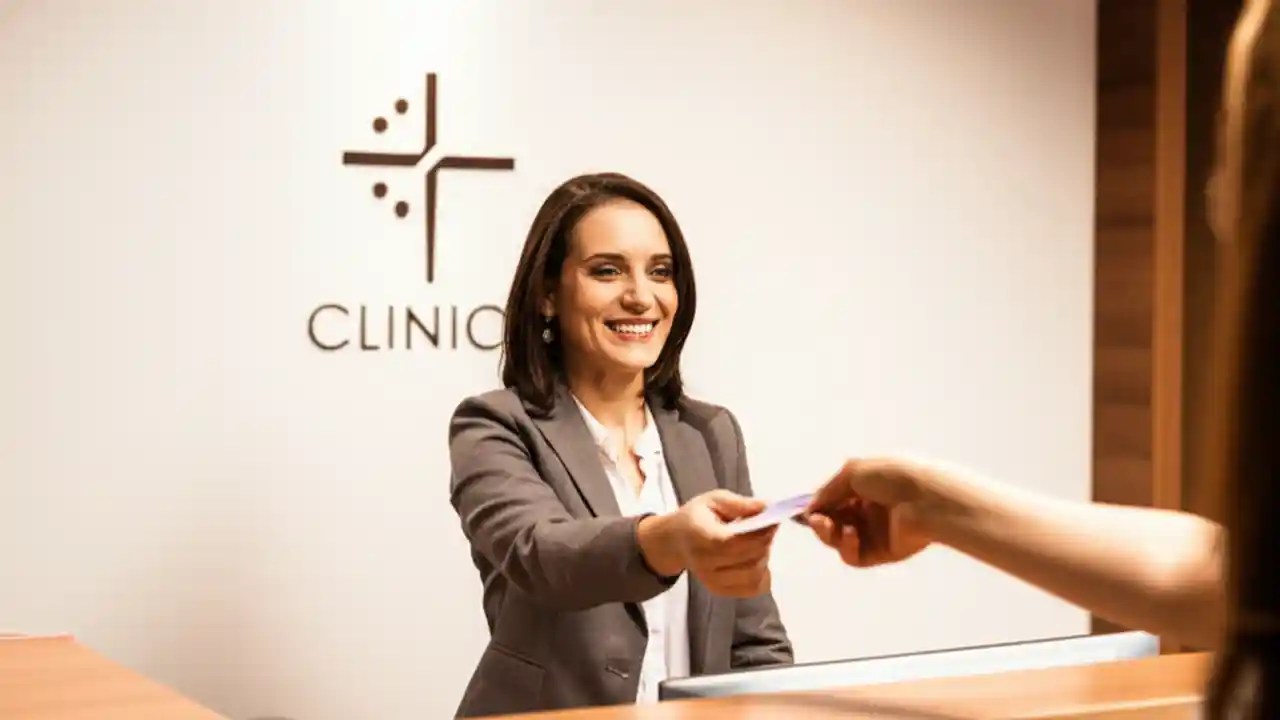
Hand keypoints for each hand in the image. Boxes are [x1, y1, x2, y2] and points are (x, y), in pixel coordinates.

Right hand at [640, 489, 776, 597]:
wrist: (675, 542)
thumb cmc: (696, 518)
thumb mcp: (714, 500)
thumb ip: (740, 504)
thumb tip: (767, 507)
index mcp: (699, 538)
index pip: (732, 543)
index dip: (757, 534)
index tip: (771, 521)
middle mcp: (704, 565)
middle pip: (748, 561)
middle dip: (764, 543)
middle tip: (766, 528)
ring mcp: (713, 582)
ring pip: (754, 576)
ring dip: (764, 558)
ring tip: (758, 543)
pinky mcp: (722, 591)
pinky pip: (754, 588)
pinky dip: (763, 574)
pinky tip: (755, 559)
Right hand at [804, 458, 935, 566]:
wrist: (927, 499)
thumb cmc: (892, 477)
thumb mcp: (853, 471)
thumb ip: (828, 490)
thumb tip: (810, 506)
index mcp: (865, 487)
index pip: (833, 500)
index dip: (817, 505)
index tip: (803, 510)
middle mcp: (868, 510)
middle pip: (833, 522)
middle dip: (819, 521)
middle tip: (815, 519)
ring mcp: (875, 533)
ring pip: (839, 540)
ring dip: (828, 534)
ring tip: (827, 525)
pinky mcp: (881, 554)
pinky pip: (854, 556)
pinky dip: (847, 546)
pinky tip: (852, 534)